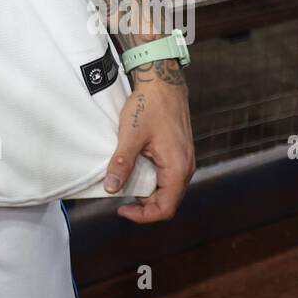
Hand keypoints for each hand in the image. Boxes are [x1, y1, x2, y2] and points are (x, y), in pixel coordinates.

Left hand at [104, 74, 194, 223]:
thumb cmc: (149, 106)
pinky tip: (136, 171)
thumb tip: (111, 188)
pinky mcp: (180, 152)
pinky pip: (168, 176)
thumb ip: (122, 163)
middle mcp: (186, 168)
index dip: (142, 216)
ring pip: (168, 190)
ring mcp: (184, 160)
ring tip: (127, 184)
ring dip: (148, 193)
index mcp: (177, 168)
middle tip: (121, 200)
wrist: (163, 82)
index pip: (165, 209)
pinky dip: (153, 180)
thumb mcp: (131, 135)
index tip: (121, 209)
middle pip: (168, 202)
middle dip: (145, 206)